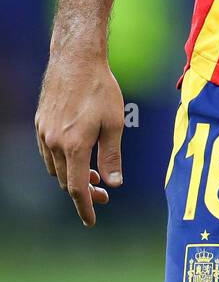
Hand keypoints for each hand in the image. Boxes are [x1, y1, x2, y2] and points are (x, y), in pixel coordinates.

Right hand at [35, 49, 125, 224]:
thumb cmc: (101, 89)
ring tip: (92, 176)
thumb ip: (112, 157)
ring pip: (54, 169)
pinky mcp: (40, 123)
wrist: (76, 60)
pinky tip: (76, 156)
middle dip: (84, 192)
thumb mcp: (114, 124)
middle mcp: (54, 143)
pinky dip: (61, 162)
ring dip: (71, 177)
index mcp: (74, 145)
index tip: (91, 221)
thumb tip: (114, 184)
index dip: (85, 207)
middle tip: (104, 194)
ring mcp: (44, 133)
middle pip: (65, 181)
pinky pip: (48, 153)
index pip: (76, 188)